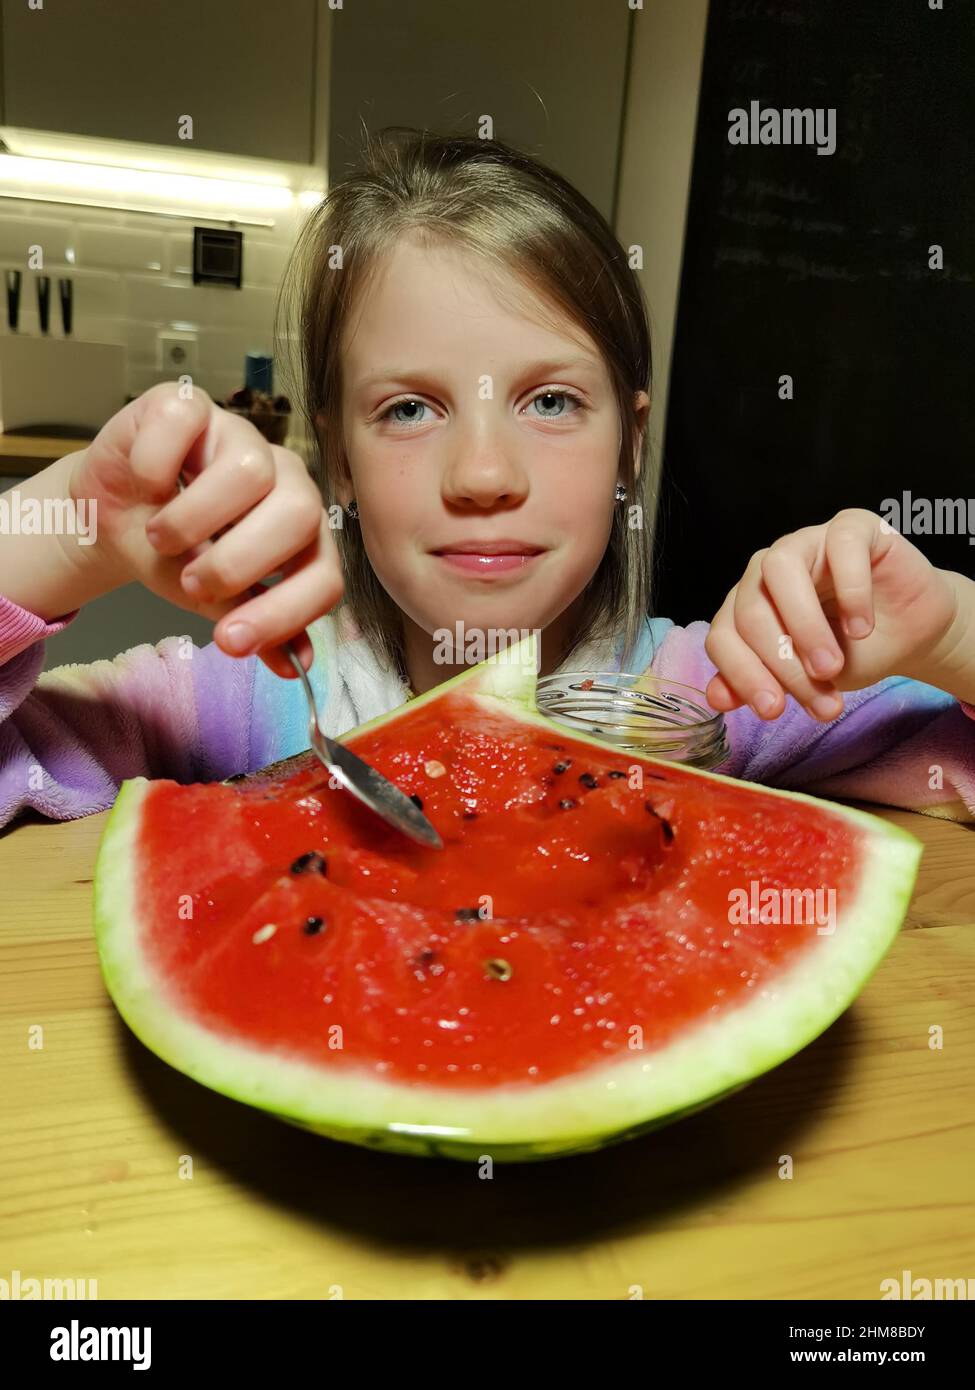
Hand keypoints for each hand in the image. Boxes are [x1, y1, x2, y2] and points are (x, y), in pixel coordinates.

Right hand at [64, 381, 342, 677]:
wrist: (114, 515)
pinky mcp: (190, 404)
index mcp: (301, 530)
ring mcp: (240, 435)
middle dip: (240, 563)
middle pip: (298, 514)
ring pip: (250, 470)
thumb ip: (256, 624)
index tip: (230, 641)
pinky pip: (186, 425)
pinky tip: (145, 484)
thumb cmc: (175, 553)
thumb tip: (296, 667)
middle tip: (194, 582)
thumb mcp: (214, 600)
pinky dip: (156, 465)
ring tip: (162, 538)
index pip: (323, 573)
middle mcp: (283, 477)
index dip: (284, 613)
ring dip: (195, 519)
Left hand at [703, 508, 959, 721]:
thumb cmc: (852, 653)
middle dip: (782, 661)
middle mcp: (768, 571)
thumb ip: (761, 684)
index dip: (742, 675)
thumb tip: (717, 699)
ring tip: (832, 666)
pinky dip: (850, 590)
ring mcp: (806, 542)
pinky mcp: (852, 526)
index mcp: (748, 606)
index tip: (774, 711)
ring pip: (780, 567)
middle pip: (750, 609)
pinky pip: (840, 545)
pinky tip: (862, 628)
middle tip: (820, 692)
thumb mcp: (806, 680)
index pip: (724, 636)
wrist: (912, 634)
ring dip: (803, 625)